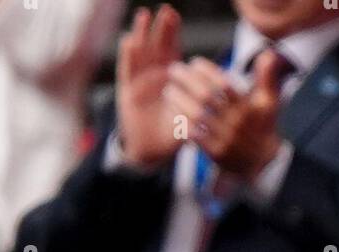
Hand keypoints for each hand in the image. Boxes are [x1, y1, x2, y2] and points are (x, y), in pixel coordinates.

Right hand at [116, 5, 182, 166]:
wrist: (150, 150)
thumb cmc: (171, 134)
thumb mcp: (187, 120)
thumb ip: (196, 109)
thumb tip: (211, 108)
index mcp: (170, 78)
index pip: (171, 50)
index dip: (172, 33)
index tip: (173, 15)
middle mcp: (154, 75)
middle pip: (156, 46)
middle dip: (160, 28)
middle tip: (165, 10)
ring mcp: (139, 81)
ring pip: (140, 53)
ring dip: (141, 34)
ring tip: (144, 16)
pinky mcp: (127, 92)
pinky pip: (127, 71)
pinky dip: (128, 57)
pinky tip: (128, 41)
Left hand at [165, 49, 283, 180]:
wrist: (261, 162)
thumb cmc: (261, 125)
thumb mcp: (269, 102)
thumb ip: (268, 77)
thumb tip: (269, 54)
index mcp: (247, 107)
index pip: (222, 83)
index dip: (205, 70)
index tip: (193, 62)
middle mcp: (236, 123)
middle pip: (205, 97)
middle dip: (186, 80)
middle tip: (173, 70)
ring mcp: (226, 140)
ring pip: (196, 115)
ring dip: (178, 100)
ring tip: (168, 90)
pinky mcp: (216, 154)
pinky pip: (193, 135)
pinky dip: (181, 122)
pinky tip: (173, 112)